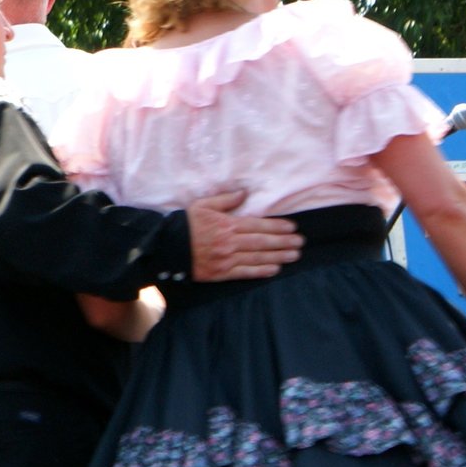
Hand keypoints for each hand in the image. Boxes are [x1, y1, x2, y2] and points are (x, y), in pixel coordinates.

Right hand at [186, 191, 302, 282]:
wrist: (165, 247)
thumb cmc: (184, 224)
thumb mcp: (202, 206)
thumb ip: (225, 200)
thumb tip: (244, 193)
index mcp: (227, 225)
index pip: (258, 225)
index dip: (277, 227)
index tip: (292, 228)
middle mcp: (229, 243)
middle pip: (262, 242)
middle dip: (283, 243)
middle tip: (300, 243)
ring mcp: (225, 259)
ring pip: (257, 258)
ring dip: (278, 257)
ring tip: (294, 256)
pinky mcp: (219, 273)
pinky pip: (244, 273)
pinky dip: (260, 272)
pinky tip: (274, 270)